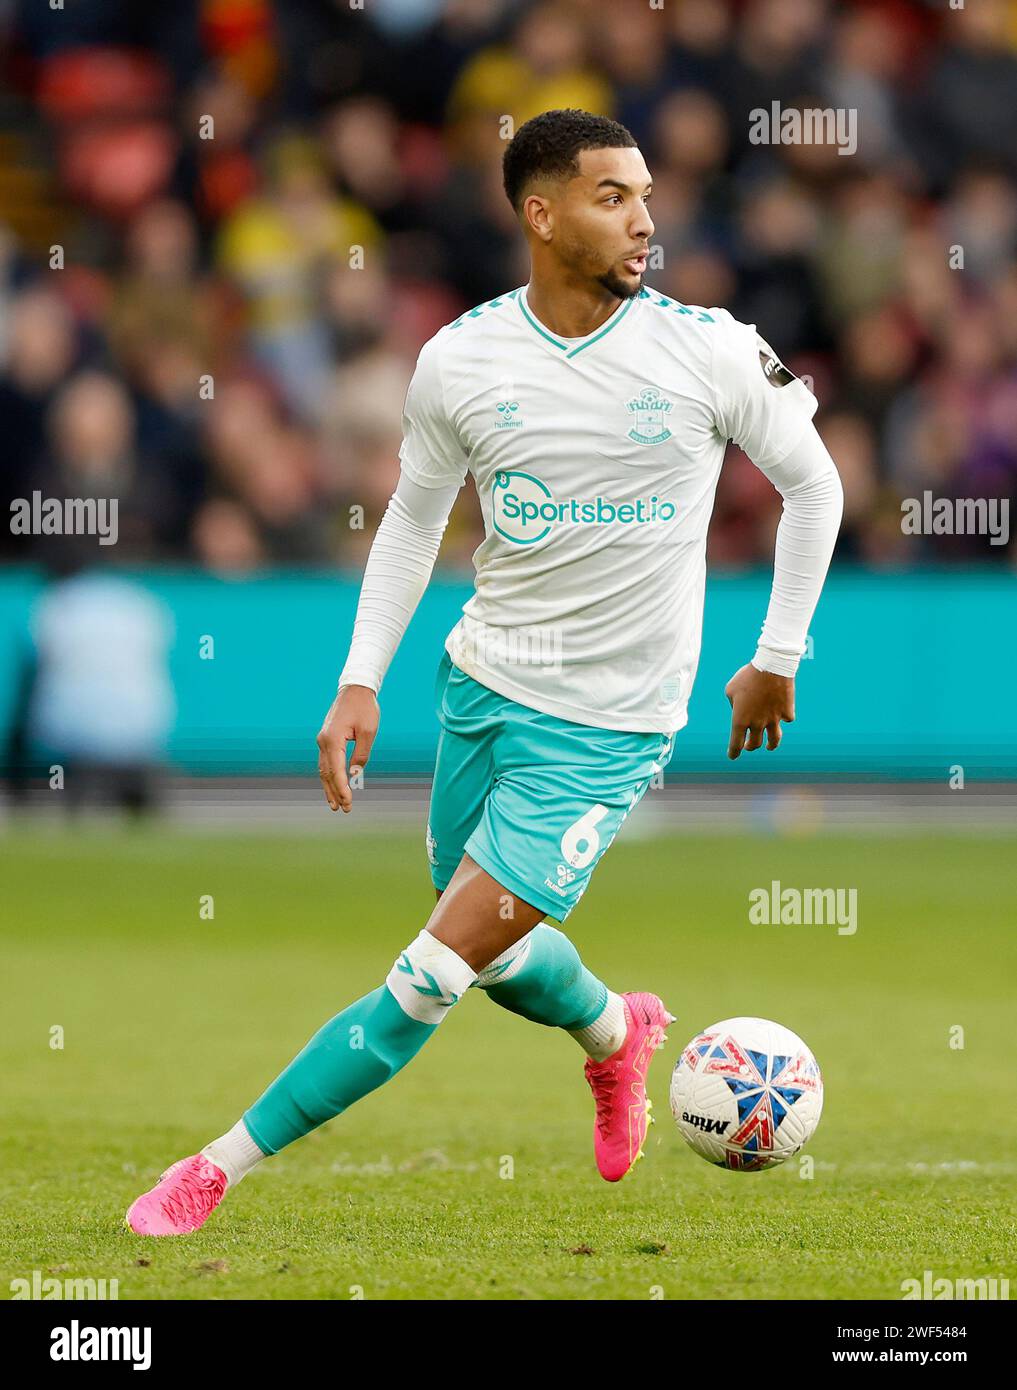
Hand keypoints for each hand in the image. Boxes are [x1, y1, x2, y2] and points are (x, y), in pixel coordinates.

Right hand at [316, 685, 378, 811]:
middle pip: (327, 773)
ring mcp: (322, 740)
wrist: (355, 689)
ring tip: (334, 804)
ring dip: (329, 787)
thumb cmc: (364, 708)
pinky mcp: (326, 739)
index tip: (348, 802)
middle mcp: (323, 741)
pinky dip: (328, 776)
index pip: (337, 770)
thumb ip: (361, 754)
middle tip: (343, 809)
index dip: (342, 788)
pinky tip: (332, 786)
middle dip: (335, 792)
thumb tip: (354, 773)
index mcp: (333, 739)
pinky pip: (325, 762)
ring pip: (323, 769)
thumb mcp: (368, 732)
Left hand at [724, 663, 794, 759]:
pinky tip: (782, 714)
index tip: (733, 756)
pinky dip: (783, 718)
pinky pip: (786, 719)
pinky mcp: (787, 712)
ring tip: (770, 747)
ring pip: (774, 740)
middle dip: (750, 747)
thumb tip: (741, 710)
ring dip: (771, 745)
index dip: (733, 752)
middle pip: (755, 744)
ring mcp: (774, 719)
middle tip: (748, 746)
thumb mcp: (731, 689)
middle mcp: (757, 723)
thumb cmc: (748, 676)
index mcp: (740, 719)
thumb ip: (734, 704)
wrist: (772, 666)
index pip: (735, 744)